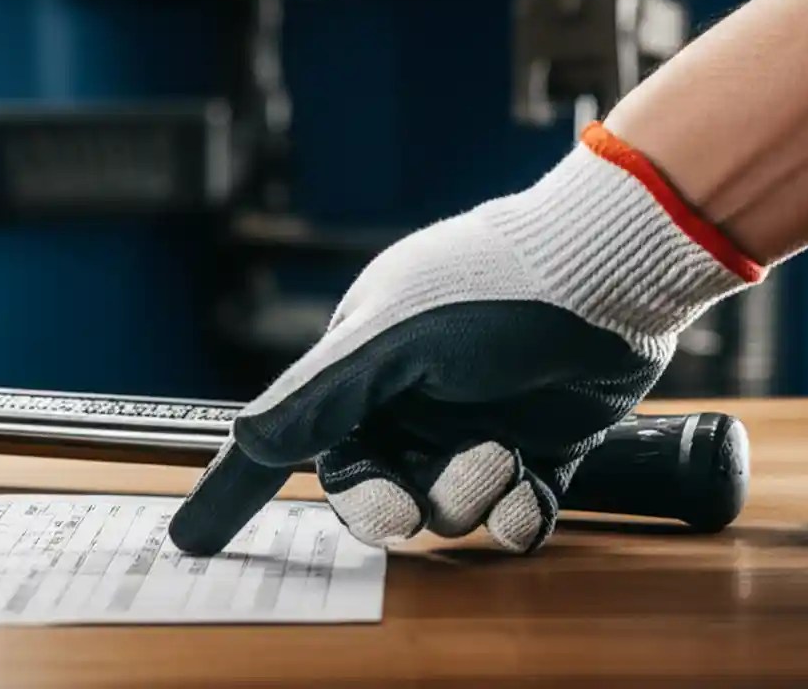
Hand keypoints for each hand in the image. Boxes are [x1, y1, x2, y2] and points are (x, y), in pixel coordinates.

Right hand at [169, 123, 762, 555]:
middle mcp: (411, 402)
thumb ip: (318, 397)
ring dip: (465, 495)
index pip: (286, 436)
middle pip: (367, 488)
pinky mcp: (540, 451)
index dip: (239, 486)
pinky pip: (511, 515)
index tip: (195, 537)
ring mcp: (475, 428)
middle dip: (382, 505)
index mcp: (361, 366)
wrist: (612, 270)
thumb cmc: (491, 290)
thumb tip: (245, 438)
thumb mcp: (389, 339)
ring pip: (445, 508)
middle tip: (400, 509)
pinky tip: (526, 496)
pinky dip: (515, 517)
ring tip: (498, 455)